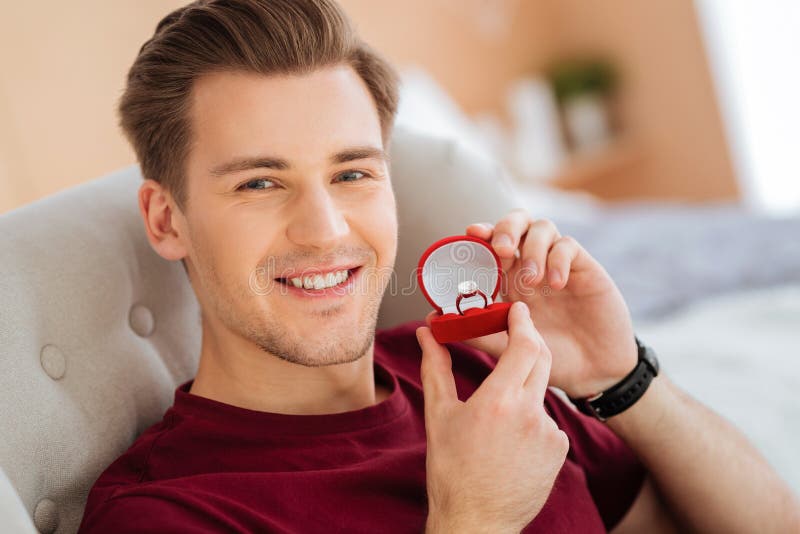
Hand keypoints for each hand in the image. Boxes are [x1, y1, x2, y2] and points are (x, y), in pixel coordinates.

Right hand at [418, 302, 568, 532]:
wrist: (477, 520)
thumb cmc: (451, 471)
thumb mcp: (439, 415)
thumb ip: (436, 368)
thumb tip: (427, 335)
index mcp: (497, 402)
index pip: (524, 346)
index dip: (522, 322)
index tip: (517, 309)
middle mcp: (529, 414)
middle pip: (540, 359)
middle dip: (528, 342)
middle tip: (514, 334)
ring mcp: (549, 433)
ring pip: (540, 391)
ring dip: (524, 388)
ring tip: (497, 418)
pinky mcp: (559, 450)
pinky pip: (547, 420)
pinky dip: (531, 419)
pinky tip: (510, 441)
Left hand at [436, 209, 637, 397]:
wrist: (595, 373)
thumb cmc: (551, 357)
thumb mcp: (506, 347)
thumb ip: (474, 330)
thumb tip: (434, 317)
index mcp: (509, 279)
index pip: (492, 242)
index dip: (481, 233)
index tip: (470, 234)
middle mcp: (532, 265)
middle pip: (517, 223)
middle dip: (506, 229)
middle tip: (502, 250)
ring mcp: (559, 265)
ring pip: (542, 227)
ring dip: (531, 247)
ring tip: (530, 278)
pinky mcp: (585, 269)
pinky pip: (568, 246)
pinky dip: (557, 259)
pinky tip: (554, 283)